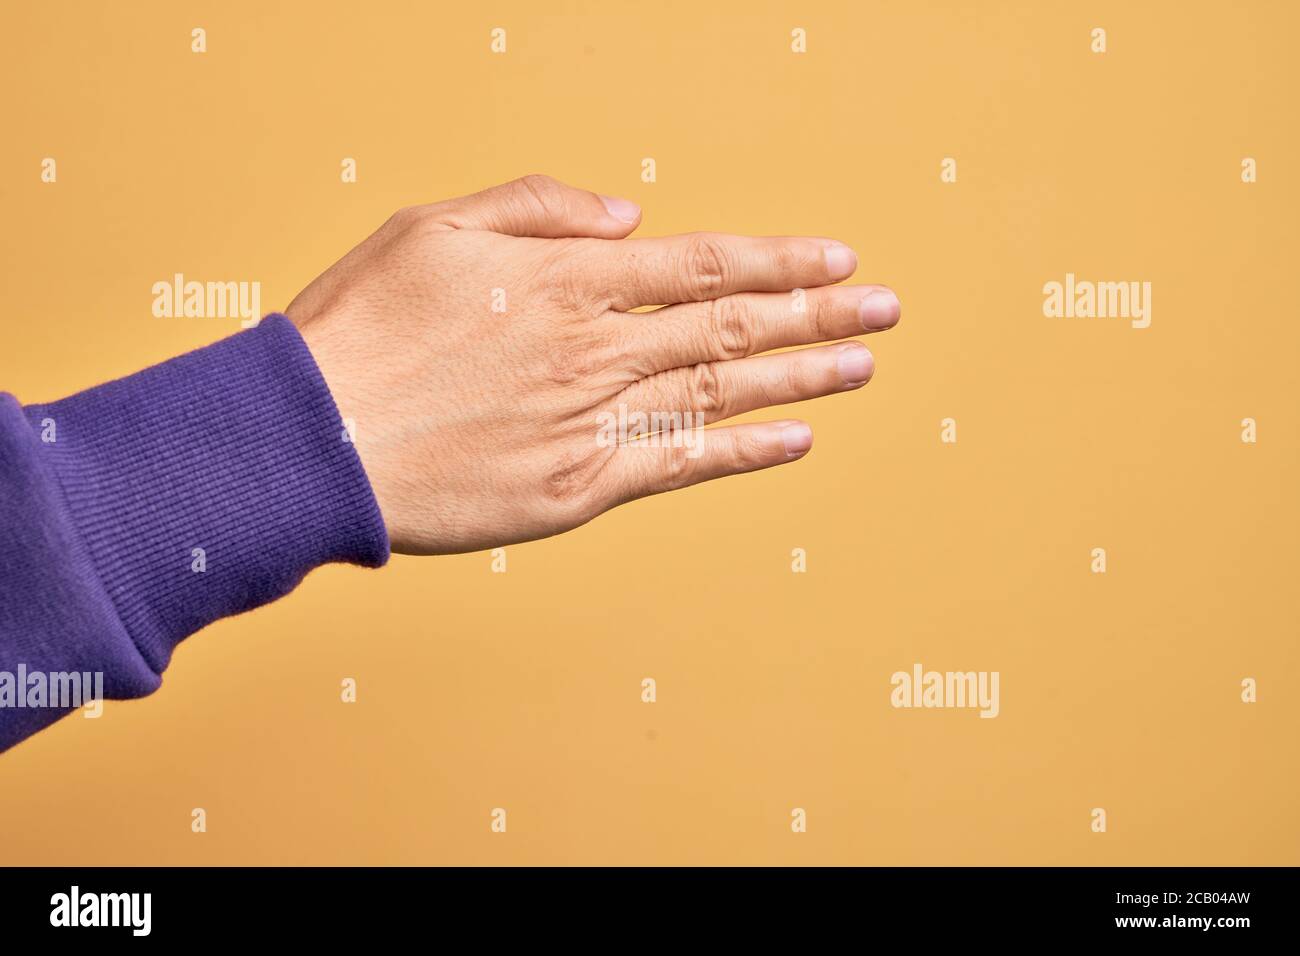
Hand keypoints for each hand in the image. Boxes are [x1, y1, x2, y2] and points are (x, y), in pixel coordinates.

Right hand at [287, 175, 900, 554]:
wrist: (310, 439)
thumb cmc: (360, 328)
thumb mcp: (431, 226)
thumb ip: (536, 207)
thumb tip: (631, 216)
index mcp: (563, 279)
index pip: (700, 264)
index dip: (776, 262)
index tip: (836, 260)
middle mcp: (594, 348)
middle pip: (731, 326)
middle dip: (817, 314)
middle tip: (886, 308)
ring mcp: (591, 422)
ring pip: (720, 392)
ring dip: (800, 377)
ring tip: (862, 364)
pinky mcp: (578, 489)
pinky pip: (680, 466)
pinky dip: (742, 452)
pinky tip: (796, 441)